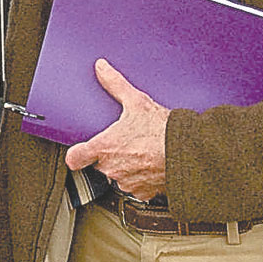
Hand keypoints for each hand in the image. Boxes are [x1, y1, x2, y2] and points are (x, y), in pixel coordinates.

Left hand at [64, 58, 170, 201]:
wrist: (188, 152)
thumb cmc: (162, 130)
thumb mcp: (136, 101)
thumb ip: (115, 85)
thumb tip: (102, 68)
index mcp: (104, 147)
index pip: (75, 159)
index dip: (77, 154)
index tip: (80, 151)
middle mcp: (112, 168)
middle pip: (99, 164)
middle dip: (109, 155)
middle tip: (123, 142)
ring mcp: (127, 182)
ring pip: (118, 176)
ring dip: (125, 167)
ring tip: (139, 152)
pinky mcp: (143, 192)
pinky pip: (136, 187)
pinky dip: (141, 178)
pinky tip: (150, 165)